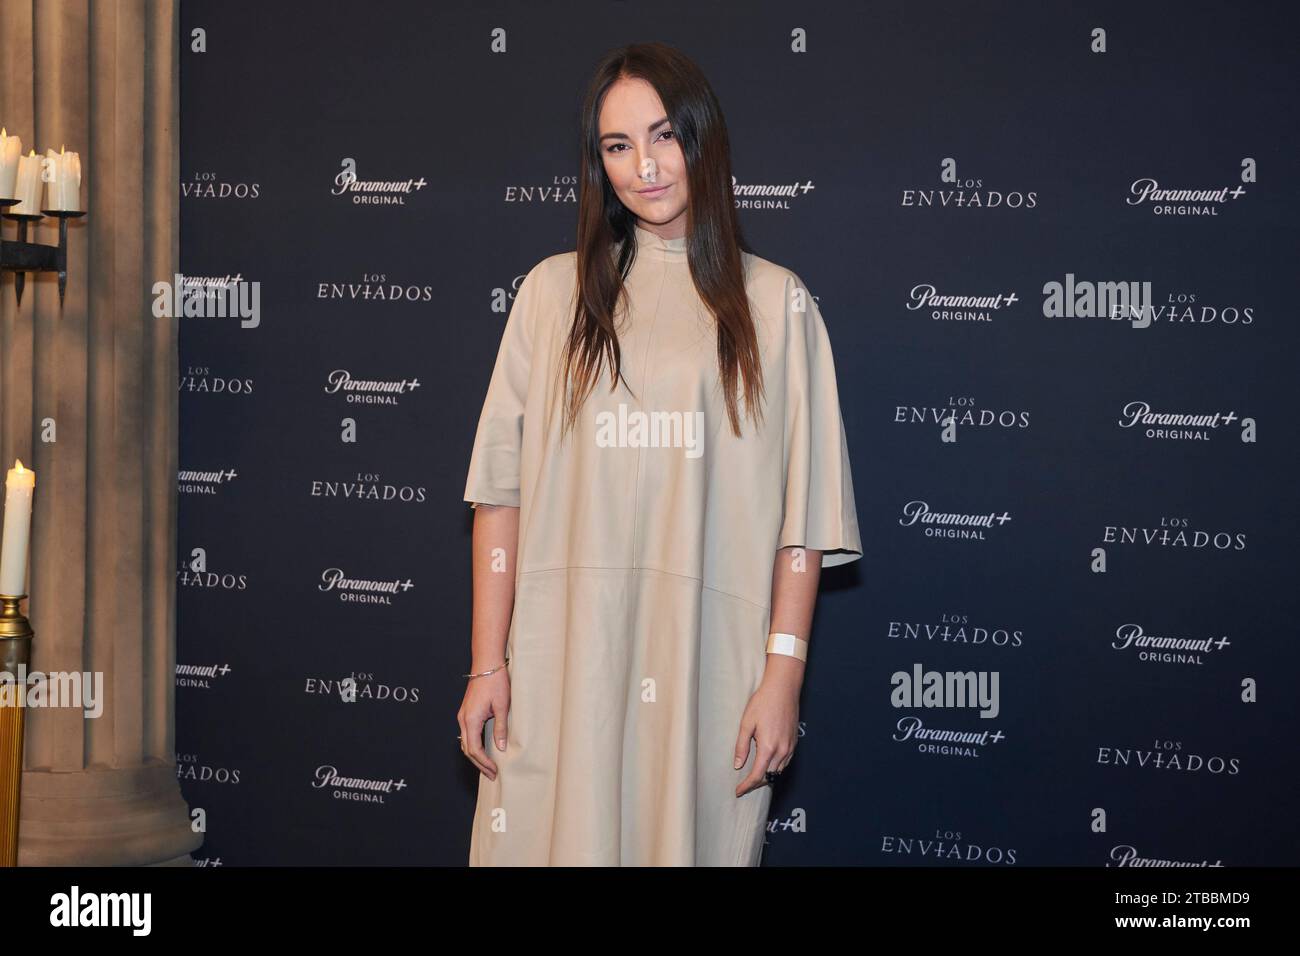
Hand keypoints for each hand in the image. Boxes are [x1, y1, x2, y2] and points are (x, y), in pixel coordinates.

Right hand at [458, 667, 509, 779]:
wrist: (487, 663)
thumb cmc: (495, 682)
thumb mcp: (502, 706)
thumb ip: (500, 728)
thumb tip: (500, 748)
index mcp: (471, 720)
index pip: (474, 750)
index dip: (484, 763)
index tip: (494, 771)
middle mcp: (463, 719)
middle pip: (467, 749)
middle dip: (479, 764)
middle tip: (492, 774)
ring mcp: (463, 715)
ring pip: (466, 742)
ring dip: (476, 756)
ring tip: (488, 766)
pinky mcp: (466, 711)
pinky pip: (467, 733)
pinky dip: (474, 745)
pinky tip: (484, 750)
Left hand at [732, 674, 799, 796]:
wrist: (783, 689)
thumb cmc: (763, 703)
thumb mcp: (747, 723)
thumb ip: (742, 746)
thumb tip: (738, 765)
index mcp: (768, 747)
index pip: (758, 775)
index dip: (747, 786)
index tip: (738, 791)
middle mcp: (782, 750)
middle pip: (769, 776)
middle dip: (755, 783)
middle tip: (743, 785)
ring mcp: (790, 747)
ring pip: (778, 771)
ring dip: (766, 776)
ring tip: (753, 777)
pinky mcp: (794, 742)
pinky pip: (785, 762)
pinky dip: (775, 768)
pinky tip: (767, 764)